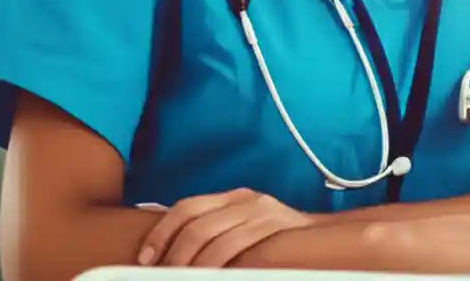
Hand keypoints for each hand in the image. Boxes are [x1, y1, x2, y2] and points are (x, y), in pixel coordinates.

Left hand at [136, 188, 312, 266]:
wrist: (324, 236)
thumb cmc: (276, 238)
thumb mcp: (243, 226)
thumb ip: (217, 230)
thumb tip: (173, 252)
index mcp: (233, 197)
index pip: (186, 208)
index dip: (161, 233)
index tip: (146, 258)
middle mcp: (247, 200)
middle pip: (198, 225)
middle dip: (176, 256)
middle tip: (165, 275)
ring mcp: (265, 214)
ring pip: (219, 241)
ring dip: (197, 266)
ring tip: (187, 279)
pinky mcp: (279, 230)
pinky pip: (244, 250)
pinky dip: (224, 267)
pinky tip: (217, 276)